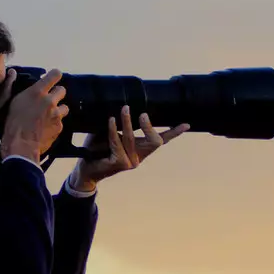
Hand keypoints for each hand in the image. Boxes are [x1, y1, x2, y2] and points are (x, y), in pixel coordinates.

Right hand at [0, 68, 68, 160]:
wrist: (21, 145)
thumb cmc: (12, 124)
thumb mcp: (11, 102)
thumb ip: (14, 86)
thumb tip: (12, 73)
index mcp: (37, 92)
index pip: (54, 75)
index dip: (55, 75)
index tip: (53, 77)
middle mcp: (50, 101)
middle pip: (62, 90)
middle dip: (57, 94)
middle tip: (49, 100)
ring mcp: (56, 114)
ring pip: (64, 107)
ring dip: (58, 110)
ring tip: (49, 116)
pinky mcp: (59, 126)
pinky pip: (61, 121)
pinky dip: (55, 123)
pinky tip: (46, 128)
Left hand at [72, 105, 189, 190]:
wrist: (87, 168)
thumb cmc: (100, 149)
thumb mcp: (113, 133)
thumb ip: (122, 125)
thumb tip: (126, 105)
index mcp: (142, 149)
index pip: (161, 140)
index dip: (175, 132)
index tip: (187, 124)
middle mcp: (139, 156)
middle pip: (155, 141)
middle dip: (150, 127)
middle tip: (142, 114)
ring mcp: (131, 162)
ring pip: (132, 138)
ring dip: (127, 122)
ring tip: (124, 109)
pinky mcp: (120, 163)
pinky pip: (117, 142)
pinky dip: (113, 130)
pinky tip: (111, 120)